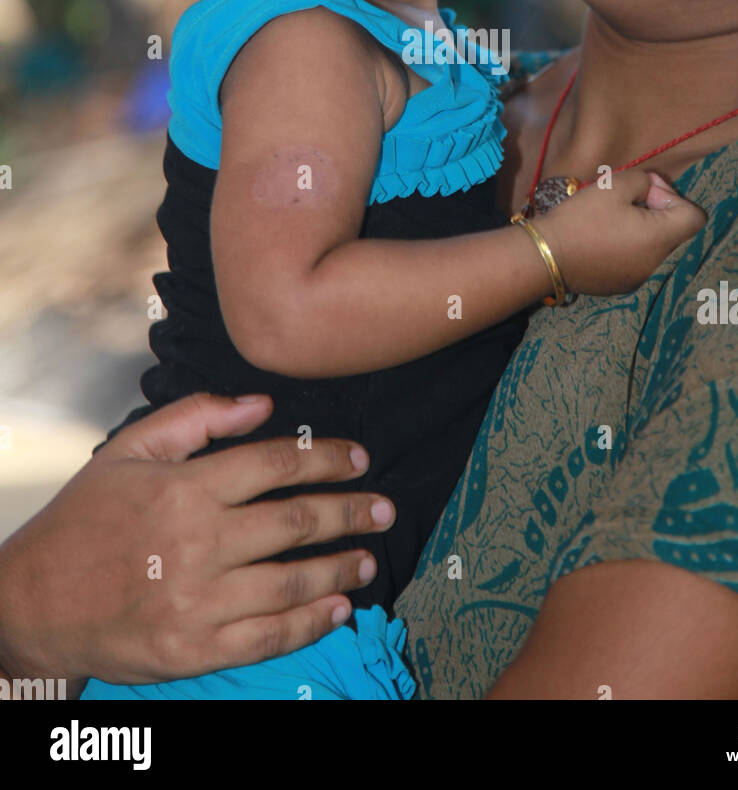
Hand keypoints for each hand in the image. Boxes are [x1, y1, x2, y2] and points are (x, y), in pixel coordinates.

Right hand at [0, 393, 393, 690]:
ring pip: (292, 581)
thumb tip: (262, 403)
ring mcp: (199, 601)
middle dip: (351, 512)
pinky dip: (311, 624)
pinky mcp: (195, 649)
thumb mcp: (129, 450)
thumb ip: (196, 419)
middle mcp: (199, 543)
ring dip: (341, 568)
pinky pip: (269, 637)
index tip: (360, 459)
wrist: (33, 603)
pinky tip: (338, 611)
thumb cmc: (85, 520)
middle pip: (296, 522)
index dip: (328, 458)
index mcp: (186, 489)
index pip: (277, 465)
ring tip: (370, 558)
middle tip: (386, 508)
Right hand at [541, 170, 705, 296]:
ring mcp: (639, 278)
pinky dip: (628, 246)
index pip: (695, 217)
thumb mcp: (614, 184)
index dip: (674, 197)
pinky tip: (602, 238)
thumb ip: (644, 180)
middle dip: (656, 210)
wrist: (545, 257)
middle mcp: (657, 264)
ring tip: (611, 219)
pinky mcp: (621, 285)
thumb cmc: (581, 218)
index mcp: (660, 239)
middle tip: (625, 201)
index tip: (644, 193)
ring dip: (642, 228)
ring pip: (655, 246)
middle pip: (674, 231)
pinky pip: (637, 260)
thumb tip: (651, 190)